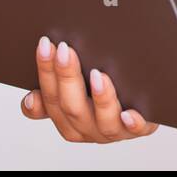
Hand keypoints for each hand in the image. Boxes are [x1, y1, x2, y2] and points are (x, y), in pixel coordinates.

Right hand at [20, 35, 158, 141]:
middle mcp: (86, 128)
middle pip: (71, 107)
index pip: (47, 98)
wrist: (146, 103)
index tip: (45, 45)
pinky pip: (135, 130)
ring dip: (99, 98)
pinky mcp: (139, 129)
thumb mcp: (76, 88)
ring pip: (102, 121)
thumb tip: (30, 97)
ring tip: (98, 75)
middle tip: (65, 50)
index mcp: (66, 117)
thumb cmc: (107, 90)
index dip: (45, 73)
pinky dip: (131, 123)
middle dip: (66, 77)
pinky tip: (129, 114)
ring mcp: (112, 130)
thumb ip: (55, 90)